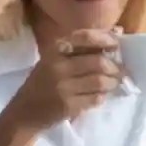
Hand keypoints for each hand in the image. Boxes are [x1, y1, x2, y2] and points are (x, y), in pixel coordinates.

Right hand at [5, 28, 122, 130]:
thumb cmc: (43, 83)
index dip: (106, 39)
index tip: (117, 45)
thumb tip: (118, 33)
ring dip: (112, 83)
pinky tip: (100, 96)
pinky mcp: (68, 105)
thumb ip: (83, 49)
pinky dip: (102, 96)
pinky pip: (96, 98)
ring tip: (113, 83)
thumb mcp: (55, 60)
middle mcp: (58, 66)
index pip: (85, 37)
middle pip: (98, 62)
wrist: (24, 112)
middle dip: (115, 67)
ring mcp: (63, 87)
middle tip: (120, 71)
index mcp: (55, 50)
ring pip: (100, 81)